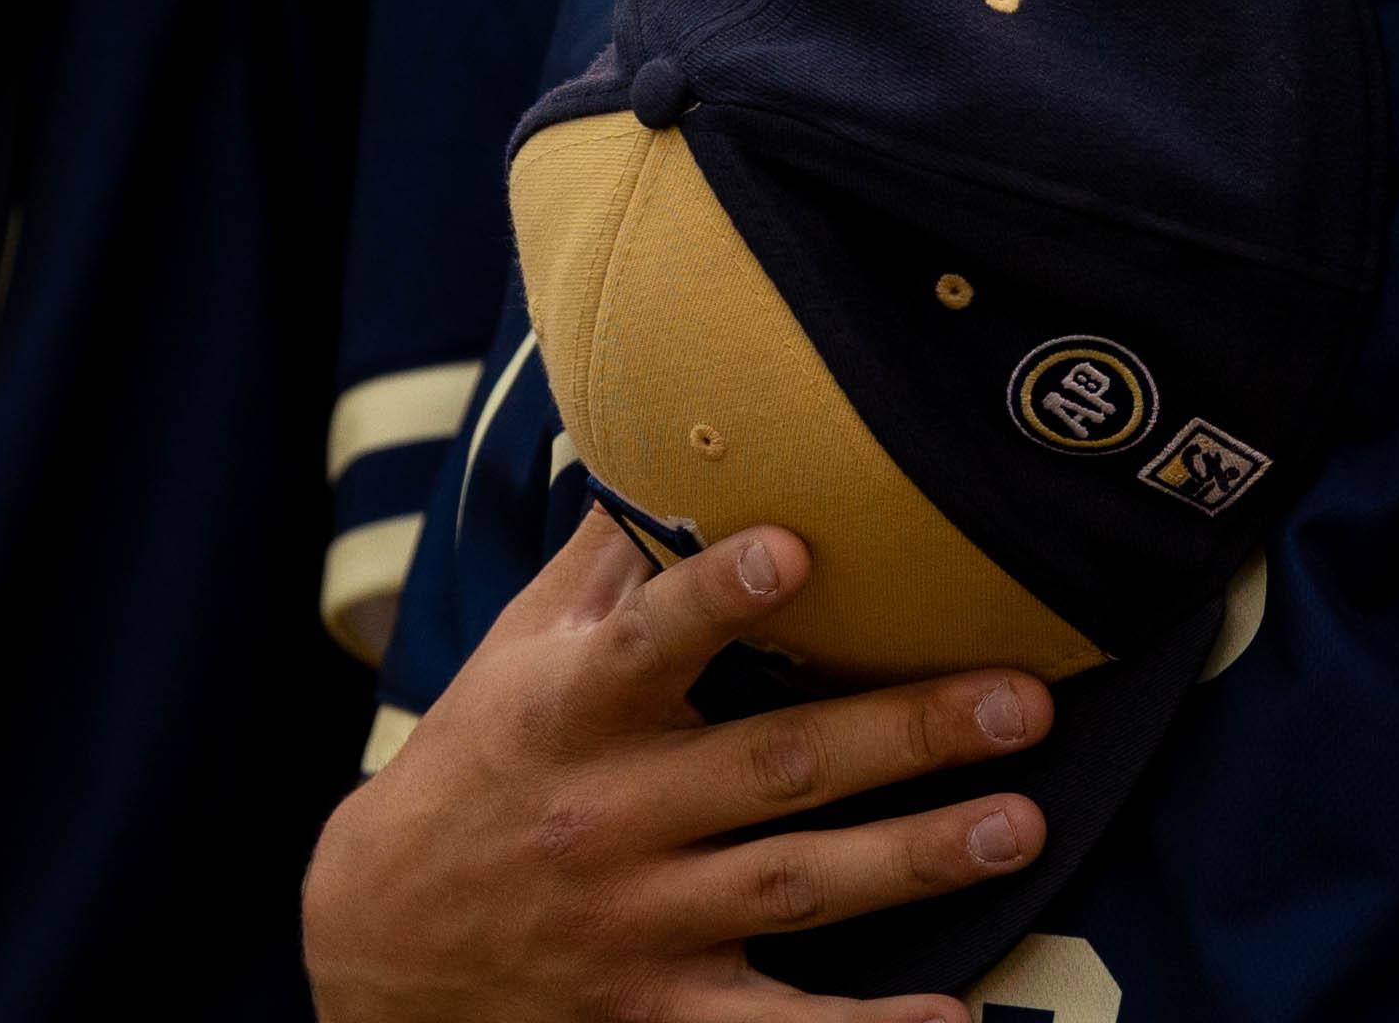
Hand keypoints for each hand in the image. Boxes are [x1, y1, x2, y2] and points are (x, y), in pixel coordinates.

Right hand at [304, 512, 1050, 1022]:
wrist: (378, 939)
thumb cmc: (480, 761)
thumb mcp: (520, 650)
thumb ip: (612, 557)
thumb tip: (681, 435)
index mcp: (573, 710)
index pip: (647, 642)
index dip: (717, 597)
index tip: (793, 548)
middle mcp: (611, 815)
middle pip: (774, 769)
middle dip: (904, 734)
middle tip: (1020, 700)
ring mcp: (639, 921)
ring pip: (795, 886)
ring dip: (916, 858)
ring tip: (1021, 824)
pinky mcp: (656, 1008)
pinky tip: (953, 1021)